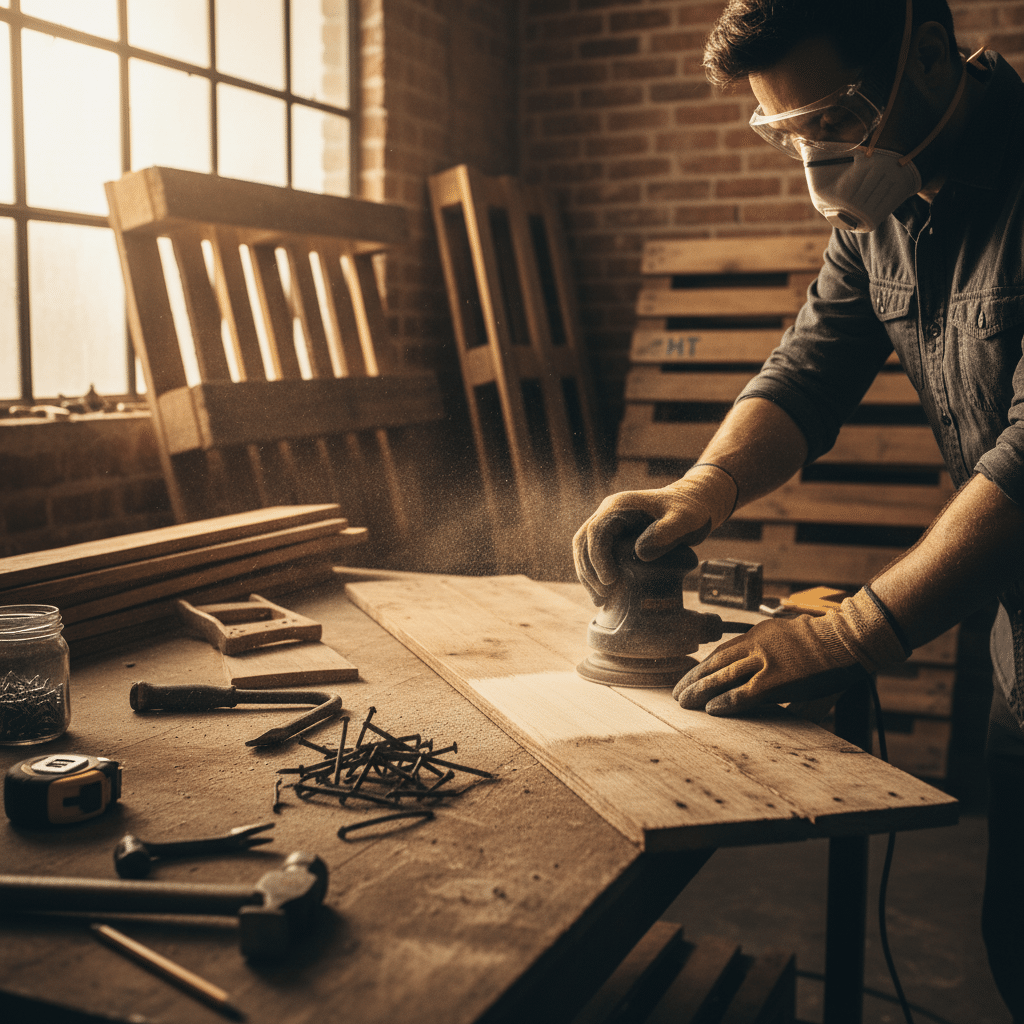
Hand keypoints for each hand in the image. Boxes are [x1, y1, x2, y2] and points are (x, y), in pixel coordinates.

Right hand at [573, 464, 736, 603]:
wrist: (692, 504)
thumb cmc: (689, 510)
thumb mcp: (684, 520)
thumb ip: (665, 533)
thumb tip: (639, 554)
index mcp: (619, 506)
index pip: (596, 531)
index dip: (598, 558)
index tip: (610, 581)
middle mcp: (608, 513)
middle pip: (583, 542)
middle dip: (588, 571)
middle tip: (603, 596)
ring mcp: (609, 524)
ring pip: (584, 550)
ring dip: (588, 575)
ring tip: (600, 600)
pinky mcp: (613, 536)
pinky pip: (595, 555)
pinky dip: (596, 575)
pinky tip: (604, 595)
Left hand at [672, 588, 909, 715]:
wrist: (852, 638)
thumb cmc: (831, 645)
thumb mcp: (794, 645)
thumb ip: (778, 665)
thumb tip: (775, 692)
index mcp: (759, 634)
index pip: (721, 651)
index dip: (703, 666)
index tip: (689, 677)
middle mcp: (756, 644)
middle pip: (715, 663)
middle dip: (694, 679)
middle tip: (677, 693)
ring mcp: (765, 660)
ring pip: (722, 677)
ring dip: (700, 691)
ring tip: (684, 703)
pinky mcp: (777, 679)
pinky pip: (743, 693)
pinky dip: (725, 701)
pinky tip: (711, 709)